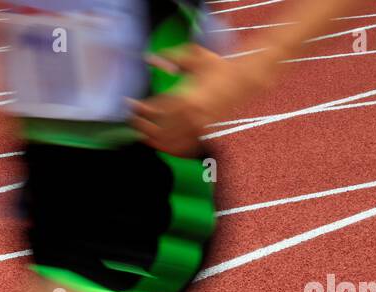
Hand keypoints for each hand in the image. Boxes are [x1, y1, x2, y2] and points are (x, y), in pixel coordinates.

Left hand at [130, 45, 271, 155]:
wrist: (245, 78)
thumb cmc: (219, 65)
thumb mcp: (195, 56)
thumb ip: (171, 57)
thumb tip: (149, 59)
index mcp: (187, 97)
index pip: (156, 109)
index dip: (140, 109)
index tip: (130, 104)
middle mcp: (192, 115)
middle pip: (159, 129)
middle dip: (143, 126)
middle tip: (133, 121)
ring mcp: (200, 126)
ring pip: (171, 142)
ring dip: (154, 140)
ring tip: (143, 135)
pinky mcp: (206, 133)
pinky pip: (186, 148)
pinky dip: (173, 150)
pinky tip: (162, 146)